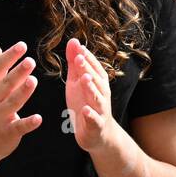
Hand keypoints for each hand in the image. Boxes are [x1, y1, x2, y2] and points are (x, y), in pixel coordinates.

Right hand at [0, 39, 41, 163]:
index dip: (9, 57)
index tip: (22, 45)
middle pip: (5, 84)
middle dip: (17, 73)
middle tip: (30, 61)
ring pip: (12, 103)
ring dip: (22, 92)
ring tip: (33, 81)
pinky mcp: (8, 132)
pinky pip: (19, 127)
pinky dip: (28, 123)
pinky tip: (39, 118)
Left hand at [65, 37, 116, 152]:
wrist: (97, 134)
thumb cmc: (86, 103)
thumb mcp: (77, 82)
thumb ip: (75, 63)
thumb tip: (74, 41)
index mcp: (96, 83)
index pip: (94, 68)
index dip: (87, 57)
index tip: (78, 46)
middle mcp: (101, 95)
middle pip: (96, 80)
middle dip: (88, 69)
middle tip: (79, 57)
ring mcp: (99, 110)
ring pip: (97, 98)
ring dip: (91, 88)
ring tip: (84, 79)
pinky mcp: (95, 125)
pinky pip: (94, 120)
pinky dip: (90, 115)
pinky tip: (84, 110)